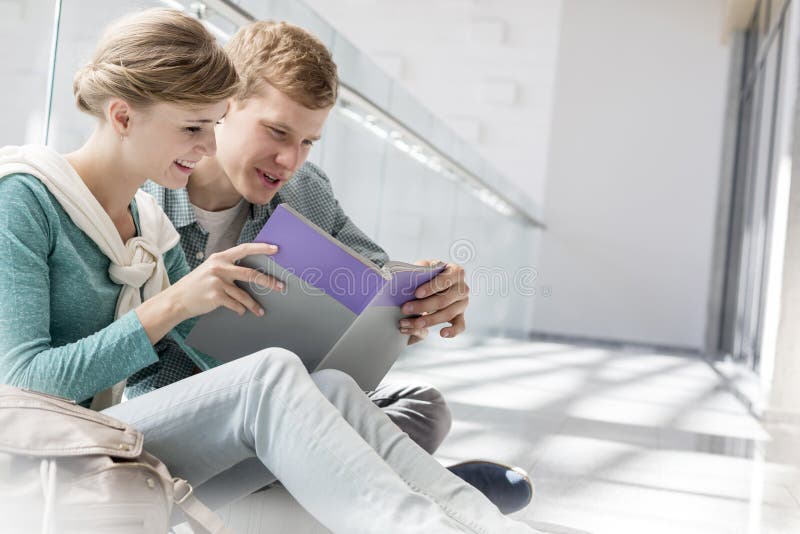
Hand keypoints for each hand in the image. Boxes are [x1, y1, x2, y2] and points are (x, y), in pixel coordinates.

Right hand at [137, 243, 281, 342]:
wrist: (177, 300)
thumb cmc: (196, 286)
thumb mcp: (210, 270)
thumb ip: (227, 268)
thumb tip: (252, 273)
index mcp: (219, 258)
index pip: (244, 249)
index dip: (261, 248)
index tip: (275, 249)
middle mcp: (219, 267)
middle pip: (251, 273)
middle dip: (268, 281)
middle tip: (281, 286)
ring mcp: (217, 282)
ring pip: (244, 295)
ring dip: (254, 305)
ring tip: (260, 311)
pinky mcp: (216, 296)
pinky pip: (235, 304)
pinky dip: (240, 310)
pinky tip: (241, 312)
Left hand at [400, 260, 468, 343]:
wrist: (433, 285)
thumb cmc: (427, 275)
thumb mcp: (423, 267)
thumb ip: (419, 271)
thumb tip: (410, 279)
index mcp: (455, 271)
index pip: (444, 280)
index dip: (430, 287)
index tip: (416, 293)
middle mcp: (462, 287)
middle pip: (444, 299)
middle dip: (424, 306)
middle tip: (406, 309)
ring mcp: (463, 303)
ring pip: (448, 313)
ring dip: (430, 320)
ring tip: (414, 323)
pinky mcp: (461, 315)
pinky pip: (460, 326)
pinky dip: (453, 331)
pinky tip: (442, 333)